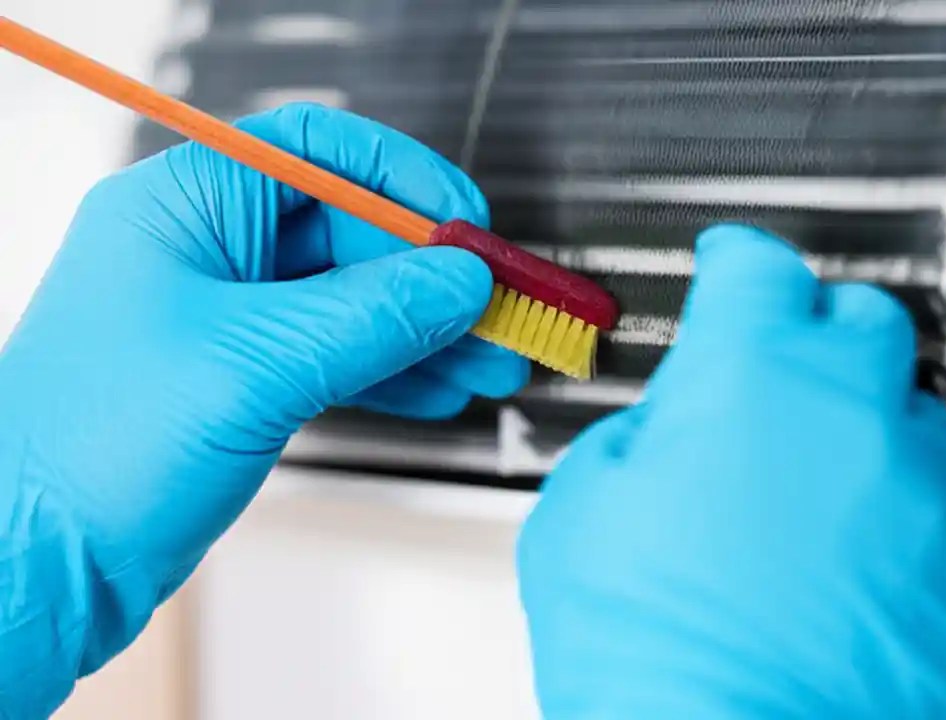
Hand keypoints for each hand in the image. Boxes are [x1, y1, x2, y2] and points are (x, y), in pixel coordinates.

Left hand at [0, 103, 527, 715]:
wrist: (38, 564)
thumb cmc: (95, 450)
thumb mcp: (258, 364)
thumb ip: (373, 314)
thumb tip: (459, 279)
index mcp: (186, 205)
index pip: (322, 155)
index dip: (409, 184)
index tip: (470, 229)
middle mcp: (206, 249)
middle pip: (351, 232)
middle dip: (434, 276)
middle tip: (503, 310)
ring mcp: (225, 316)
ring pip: (353, 298)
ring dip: (428, 330)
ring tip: (493, 361)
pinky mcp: (241, 376)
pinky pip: (337, 352)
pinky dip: (394, 370)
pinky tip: (442, 389)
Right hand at [518, 226, 945, 718]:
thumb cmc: (645, 645)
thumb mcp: (582, 504)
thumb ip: (642, 433)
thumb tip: (673, 429)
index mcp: (750, 373)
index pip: (759, 265)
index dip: (738, 257)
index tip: (734, 264)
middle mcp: (849, 412)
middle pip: (863, 316)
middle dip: (820, 326)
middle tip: (783, 364)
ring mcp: (915, 490)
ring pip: (916, 412)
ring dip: (869, 423)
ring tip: (819, 473)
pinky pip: (939, 510)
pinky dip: (897, 513)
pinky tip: (849, 551)